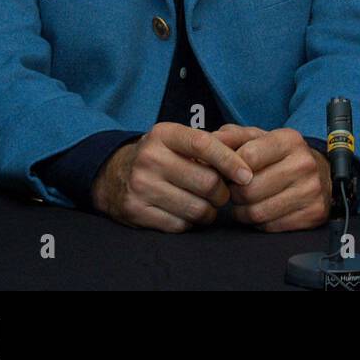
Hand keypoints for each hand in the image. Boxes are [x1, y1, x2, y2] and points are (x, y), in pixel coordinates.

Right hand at [91, 122, 254, 232]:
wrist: (111, 174)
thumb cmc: (160, 156)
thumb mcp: (176, 140)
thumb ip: (209, 145)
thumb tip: (246, 164)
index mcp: (164, 134)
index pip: (205, 145)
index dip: (231, 161)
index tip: (247, 175)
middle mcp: (150, 157)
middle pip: (207, 183)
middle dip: (223, 193)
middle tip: (222, 194)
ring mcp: (140, 185)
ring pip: (197, 208)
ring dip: (209, 211)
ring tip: (205, 204)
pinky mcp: (135, 211)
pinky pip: (179, 225)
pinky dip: (190, 223)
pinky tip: (185, 212)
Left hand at [213, 125, 332, 232]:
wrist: (322, 173)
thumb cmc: (282, 156)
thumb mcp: (259, 139)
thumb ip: (232, 137)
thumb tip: (207, 142)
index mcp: (290, 140)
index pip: (247, 157)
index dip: (229, 169)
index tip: (228, 173)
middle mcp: (304, 163)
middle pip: (249, 189)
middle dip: (234, 194)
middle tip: (235, 191)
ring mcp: (311, 190)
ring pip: (257, 212)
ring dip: (243, 211)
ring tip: (245, 202)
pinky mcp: (313, 213)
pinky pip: (270, 226)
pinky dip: (259, 223)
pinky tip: (261, 210)